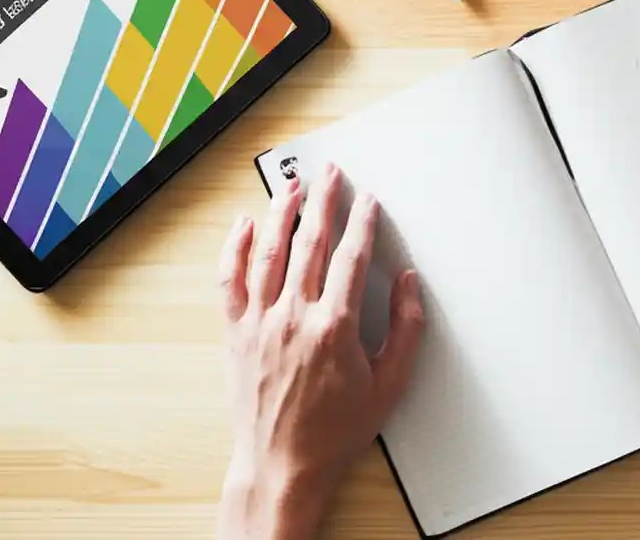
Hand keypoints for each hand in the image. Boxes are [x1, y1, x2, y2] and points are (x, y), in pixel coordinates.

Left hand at [215, 164, 423, 539]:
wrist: (282, 465)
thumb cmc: (335, 432)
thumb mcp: (390, 385)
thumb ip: (407, 330)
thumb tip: (409, 285)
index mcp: (334, 328)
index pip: (351, 257)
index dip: (363, 223)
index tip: (368, 201)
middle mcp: (293, 317)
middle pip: (310, 242)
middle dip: (324, 201)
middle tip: (331, 174)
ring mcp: (259, 323)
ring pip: (269, 251)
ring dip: (281, 212)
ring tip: (291, 185)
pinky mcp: (235, 333)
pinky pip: (230, 280)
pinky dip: (235, 248)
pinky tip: (244, 225)